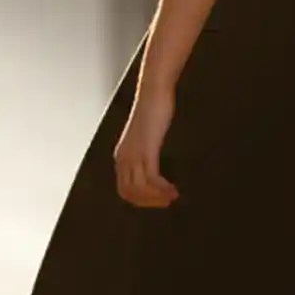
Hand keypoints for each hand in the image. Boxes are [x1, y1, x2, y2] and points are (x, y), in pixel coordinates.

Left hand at [114, 86, 180, 207]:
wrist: (154, 92)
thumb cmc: (152, 111)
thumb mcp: (145, 136)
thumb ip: (145, 151)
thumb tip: (153, 163)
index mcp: (121, 156)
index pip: (124, 190)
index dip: (141, 200)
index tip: (158, 200)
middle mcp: (123, 158)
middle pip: (130, 193)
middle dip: (149, 202)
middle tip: (167, 202)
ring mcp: (133, 155)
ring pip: (140, 189)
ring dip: (157, 197)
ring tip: (172, 196)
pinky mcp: (146, 150)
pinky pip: (151, 179)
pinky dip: (162, 188)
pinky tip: (173, 188)